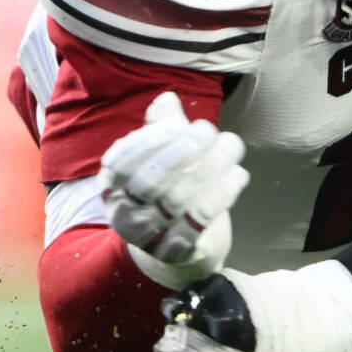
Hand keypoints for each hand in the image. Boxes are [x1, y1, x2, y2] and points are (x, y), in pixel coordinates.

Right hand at [101, 92, 248, 289]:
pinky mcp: (173, 252)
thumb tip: (167, 99)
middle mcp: (122, 213)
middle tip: (208, 130)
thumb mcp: (162, 154)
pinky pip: (199, 222)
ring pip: (177, 201)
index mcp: (112, 185)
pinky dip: (221, 195)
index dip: (150, 141)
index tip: (180, 124)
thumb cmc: (169, 186)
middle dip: (181, 152)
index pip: (121, 162)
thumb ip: (162, 127)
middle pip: (149, 182)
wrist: (178, 238)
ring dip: (209, 169)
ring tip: (232, 146)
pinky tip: (239, 174)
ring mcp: (146, 236)